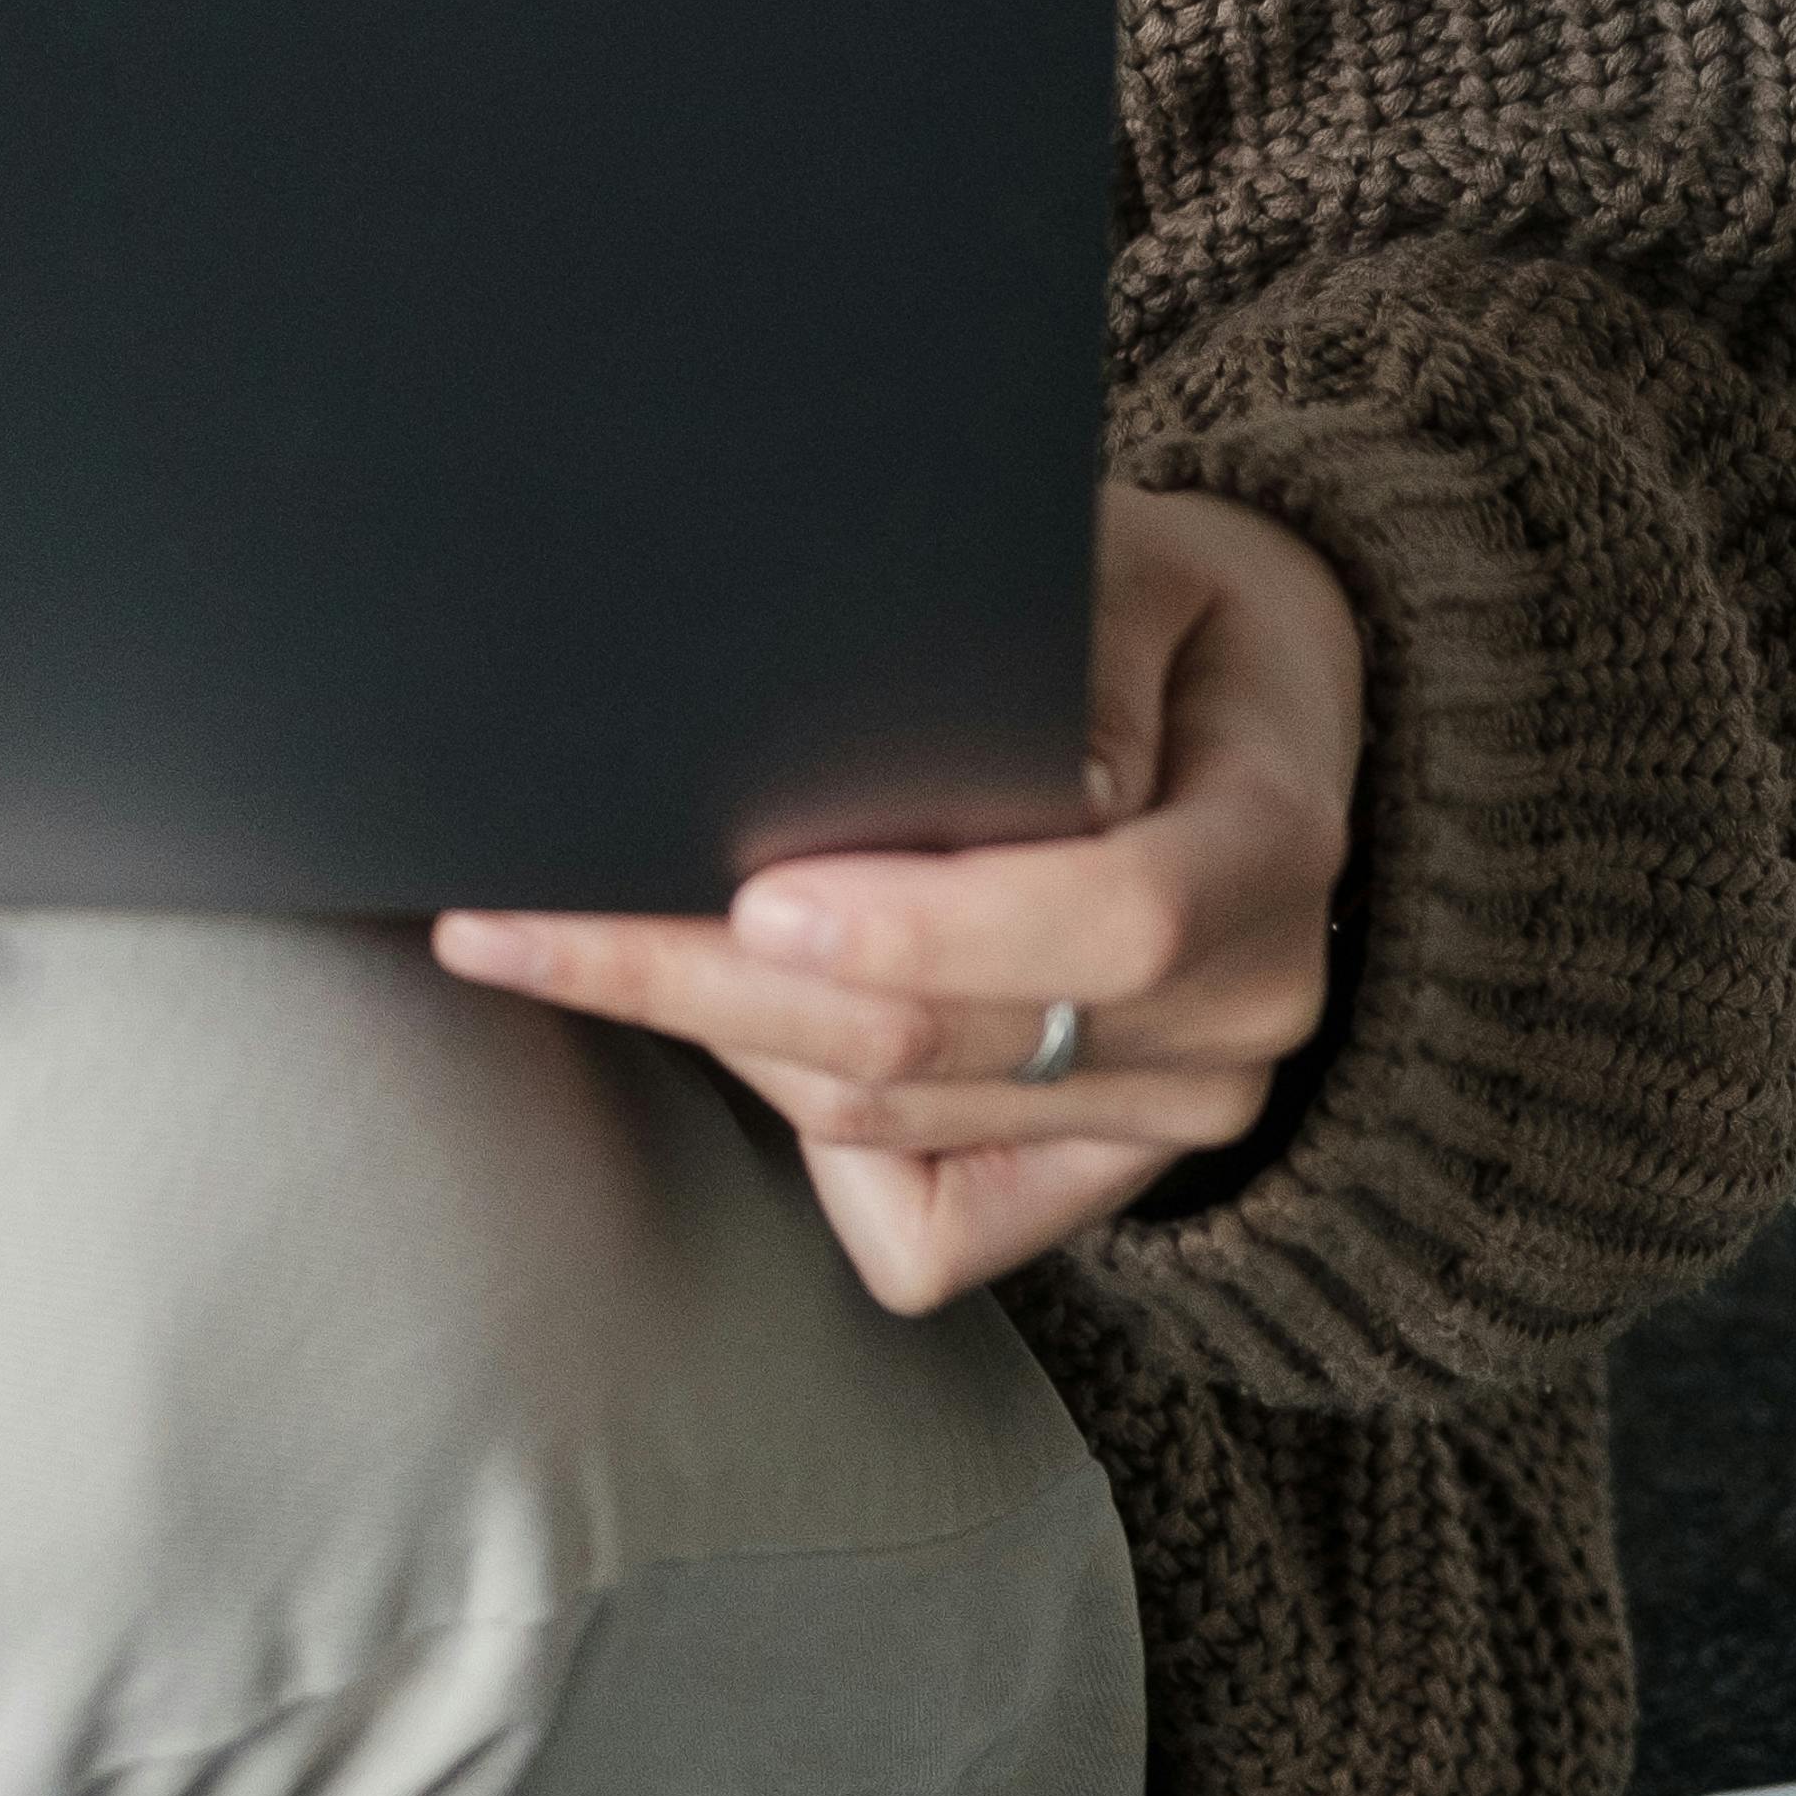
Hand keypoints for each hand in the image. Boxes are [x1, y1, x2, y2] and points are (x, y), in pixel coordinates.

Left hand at [429, 481, 1366, 1314]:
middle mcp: (1240, 1015)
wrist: (1249, 728)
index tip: (753, 894)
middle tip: (524, 924)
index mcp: (1270, 853)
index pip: (1112, 922)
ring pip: (892, 1121)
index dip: (928, 922)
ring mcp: (1172, 1118)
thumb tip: (1037, 772)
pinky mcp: (1096, 1182)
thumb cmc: (1165, 624)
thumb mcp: (1146, 570)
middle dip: (711, 985)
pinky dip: (805, 1141)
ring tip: (555, 946)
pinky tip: (727, 1027)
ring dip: (714, 1038)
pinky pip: (922, 1225)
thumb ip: (1092, 650)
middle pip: (945, 1040)